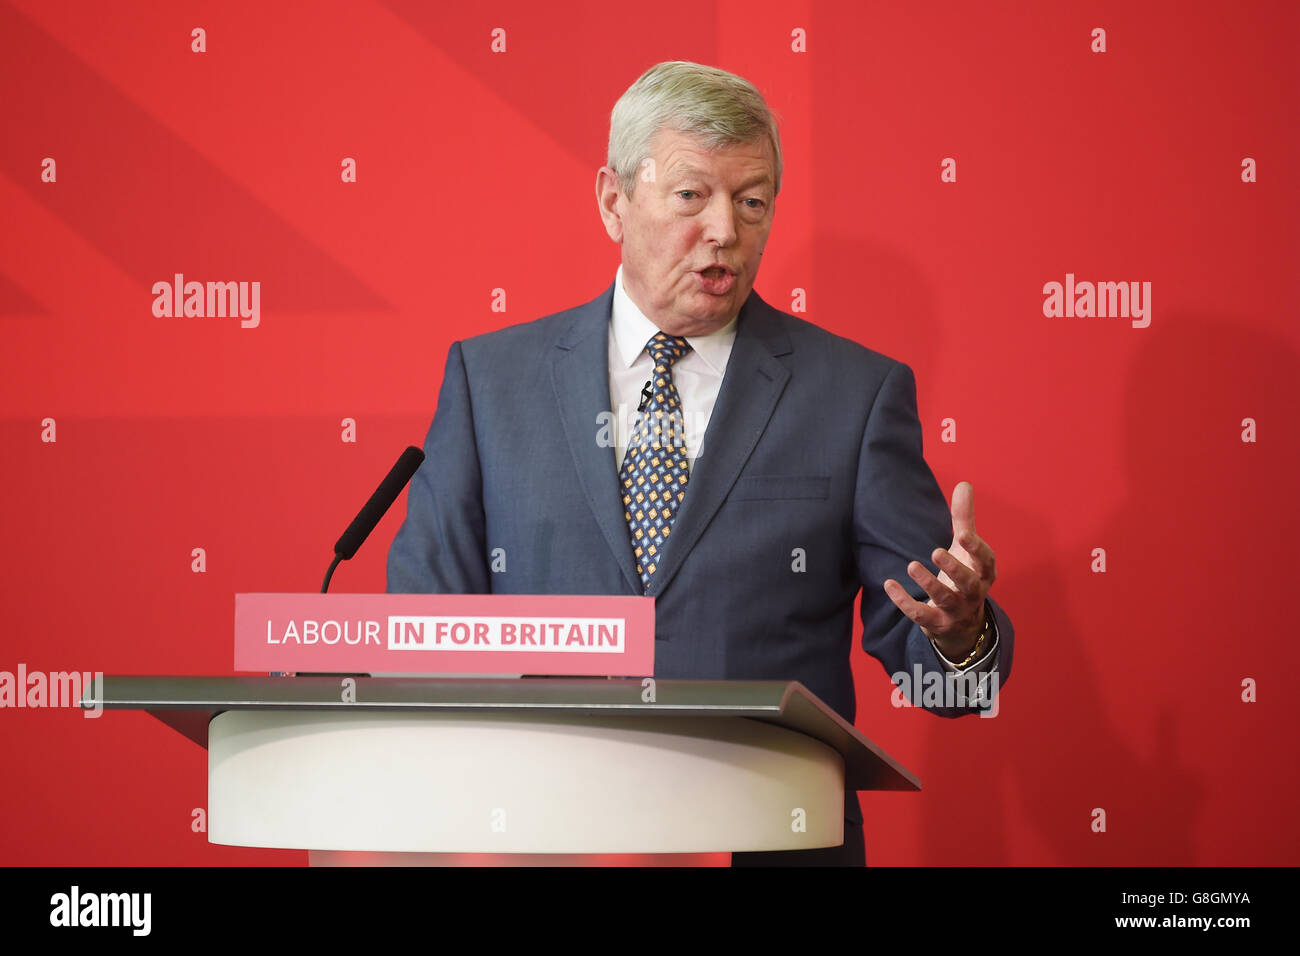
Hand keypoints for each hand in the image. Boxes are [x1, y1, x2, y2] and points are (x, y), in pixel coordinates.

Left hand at [882, 481, 996, 661]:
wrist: (963, 623)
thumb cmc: (964, 575)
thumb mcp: (965, 548)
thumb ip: (963, 518)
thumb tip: (964, 484)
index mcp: (983, 572)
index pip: (985, 560)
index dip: (976, 548)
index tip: (964, 534)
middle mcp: (973, 592)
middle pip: (967, 582)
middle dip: (954, 568)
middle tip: (936, 551)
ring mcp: (956, 610)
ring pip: (944, 598)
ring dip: (929, 583)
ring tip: (912, 565)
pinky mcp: (936, 623)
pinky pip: (920, 614)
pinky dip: (904, 601)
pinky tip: (889, 585)